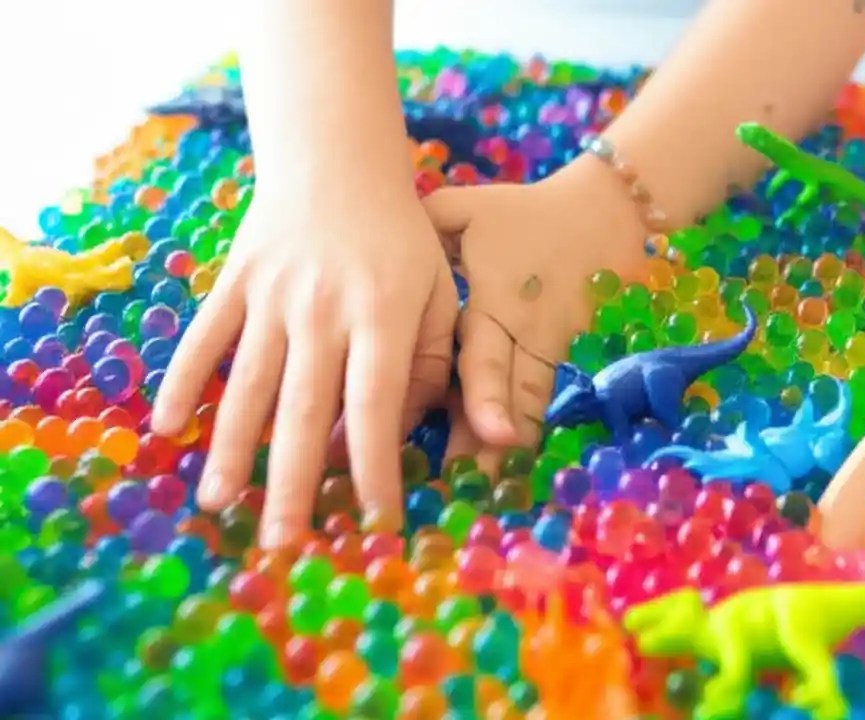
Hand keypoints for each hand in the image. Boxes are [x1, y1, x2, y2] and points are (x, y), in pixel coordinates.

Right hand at [151, 181, 457, 547]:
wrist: (338, 166)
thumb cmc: (401, 240)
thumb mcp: (440, 292)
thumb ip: (433, 361)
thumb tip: (409, 427)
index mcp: (384, 316)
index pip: (376, 404)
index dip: (375, 466)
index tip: (377, 519)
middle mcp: (324, 311)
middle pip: (305, 407)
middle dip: (292, 480)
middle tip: (282, 542)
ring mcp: (273, 296)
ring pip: (249, 382)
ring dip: (231, 446)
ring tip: (218, 504)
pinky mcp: (234, 282)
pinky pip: (205, 337)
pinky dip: (182, 379)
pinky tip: (169, 428)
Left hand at [422, 159, 646, 468]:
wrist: (605, 216)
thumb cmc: (524, 213)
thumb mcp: (466, 210)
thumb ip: (419, 229)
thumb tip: (364, 246)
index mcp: (499, 297)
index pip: (492, 354)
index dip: (491, 396)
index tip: (494, 435)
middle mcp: (526, 334)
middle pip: (512, 398)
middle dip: (494, 447)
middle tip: (471, 490)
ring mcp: (550, 351)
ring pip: (530, 408)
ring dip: (511, 452)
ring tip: (489, 495)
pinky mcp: (562, 360)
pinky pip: (538, 402)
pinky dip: (524, 435)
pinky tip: (507, 474)